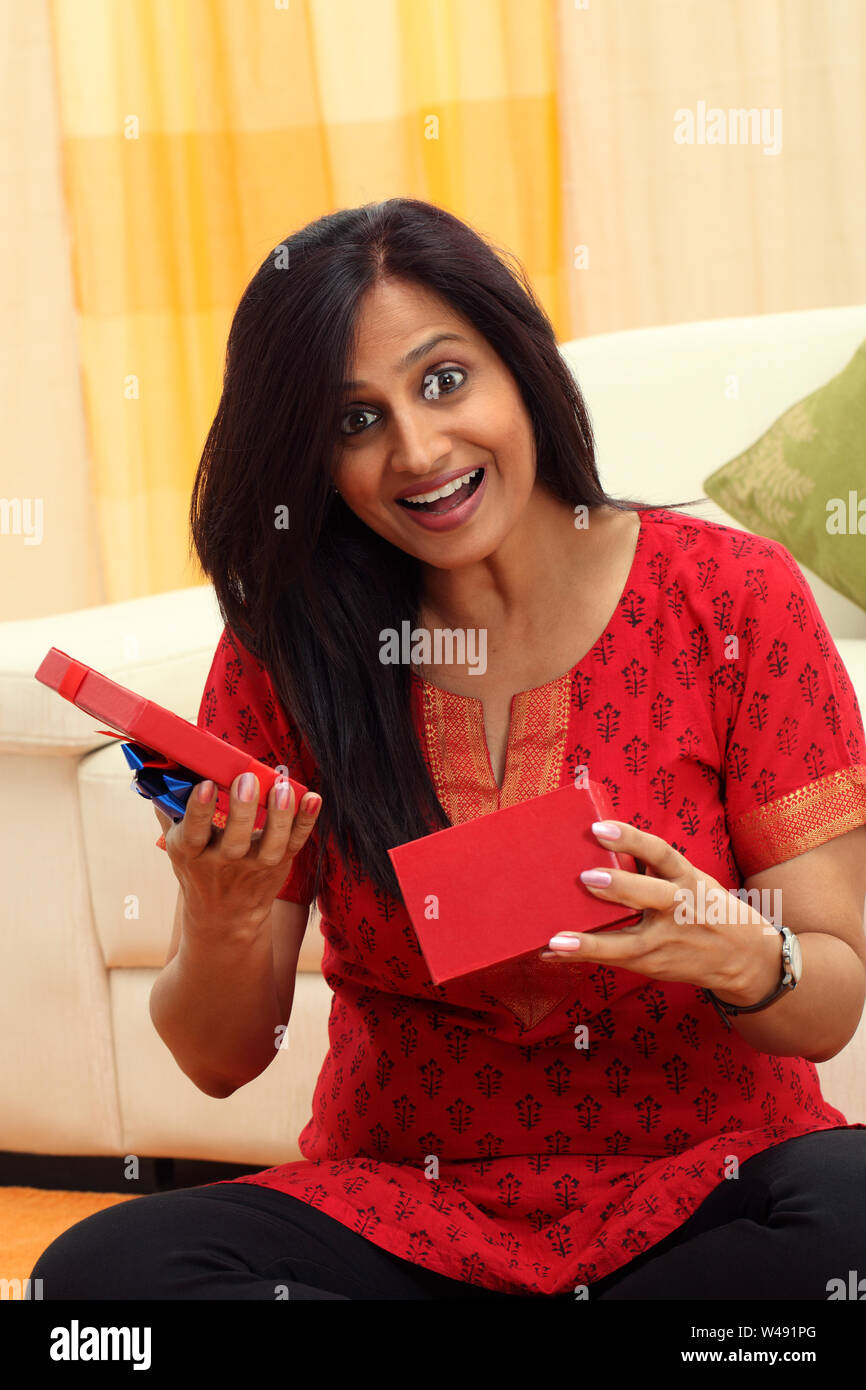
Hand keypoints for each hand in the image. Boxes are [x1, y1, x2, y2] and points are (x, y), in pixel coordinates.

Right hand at [153, 773, 320, 932]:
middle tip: (247, 779)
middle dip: (241, 810)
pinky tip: (313, 798)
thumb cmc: (198, 865)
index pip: (193, 833)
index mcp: (191, 853)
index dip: (198, 810)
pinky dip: (306, 822)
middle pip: (235, 842)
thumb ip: (168, 807)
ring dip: (279, 817)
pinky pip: (295, 844)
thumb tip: (160, 767)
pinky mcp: (279, 864)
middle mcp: (223, 863)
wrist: (224, 915)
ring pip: (270, 847)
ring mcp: (254, 866)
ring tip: (282, 788)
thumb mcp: (177, 842)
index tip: (205, 784)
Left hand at [538, 820, 781, 1003]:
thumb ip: (655, 868)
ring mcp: (666, 941)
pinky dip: (583, 956)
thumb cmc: (705, 907)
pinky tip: (553, 953)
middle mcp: (679, 909)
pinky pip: (615, 960)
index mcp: (687, 878)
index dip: (632, 839)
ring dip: (590, 943)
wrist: (742, 957)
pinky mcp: (654, 965)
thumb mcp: (690, 880)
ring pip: (628, 943)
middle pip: (651, 896)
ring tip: (557, 940)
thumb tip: (602, 843)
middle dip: (620, 888)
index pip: (661, 853)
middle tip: (585, 878)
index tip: (600, 828)